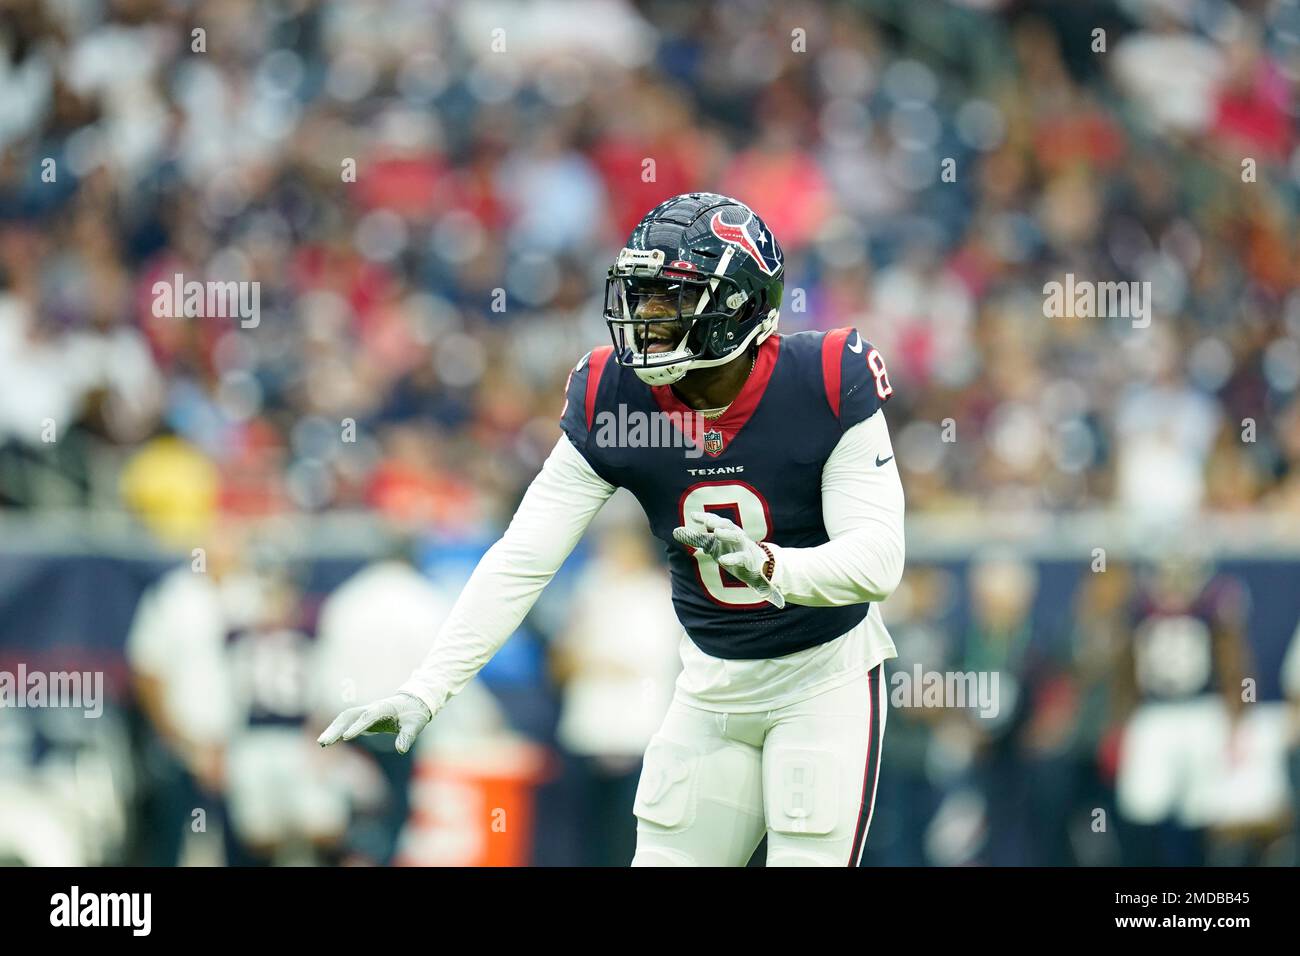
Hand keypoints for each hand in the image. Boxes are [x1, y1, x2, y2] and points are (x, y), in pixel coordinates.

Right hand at [317, 692, 432, 754]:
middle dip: (336, 728)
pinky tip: (328, 742)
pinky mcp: (363, 719)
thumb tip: (401, 750)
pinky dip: (337, 731)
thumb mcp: (415, 725)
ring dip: (333, 729)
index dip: (357, 726)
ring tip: (322, 743)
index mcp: (384, 708)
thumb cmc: (414, 714)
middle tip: (324, 742)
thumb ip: (407, 736)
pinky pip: (347, 723)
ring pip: (345, 718)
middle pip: (350, 716)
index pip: (368, 717)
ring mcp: (365, 712)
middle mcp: (371, 708)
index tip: (346, 737)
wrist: (413, 703)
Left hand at [672, 511, 784, 607]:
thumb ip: (694, 538)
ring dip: (727, 534)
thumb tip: (675, 531)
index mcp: (726, 529)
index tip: (693, 516)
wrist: (757, 567)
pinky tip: (722, 560)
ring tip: (716, 532)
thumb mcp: (712, 545)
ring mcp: (743, 546)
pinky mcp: (748, 560)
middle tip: (706, 520)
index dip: (705, 517)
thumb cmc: (732, 551)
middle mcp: (735, 534)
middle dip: (717, 521)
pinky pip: (741, 558)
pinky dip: (732, 558)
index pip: (715, 520)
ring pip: (737, 536)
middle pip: (727, 524)